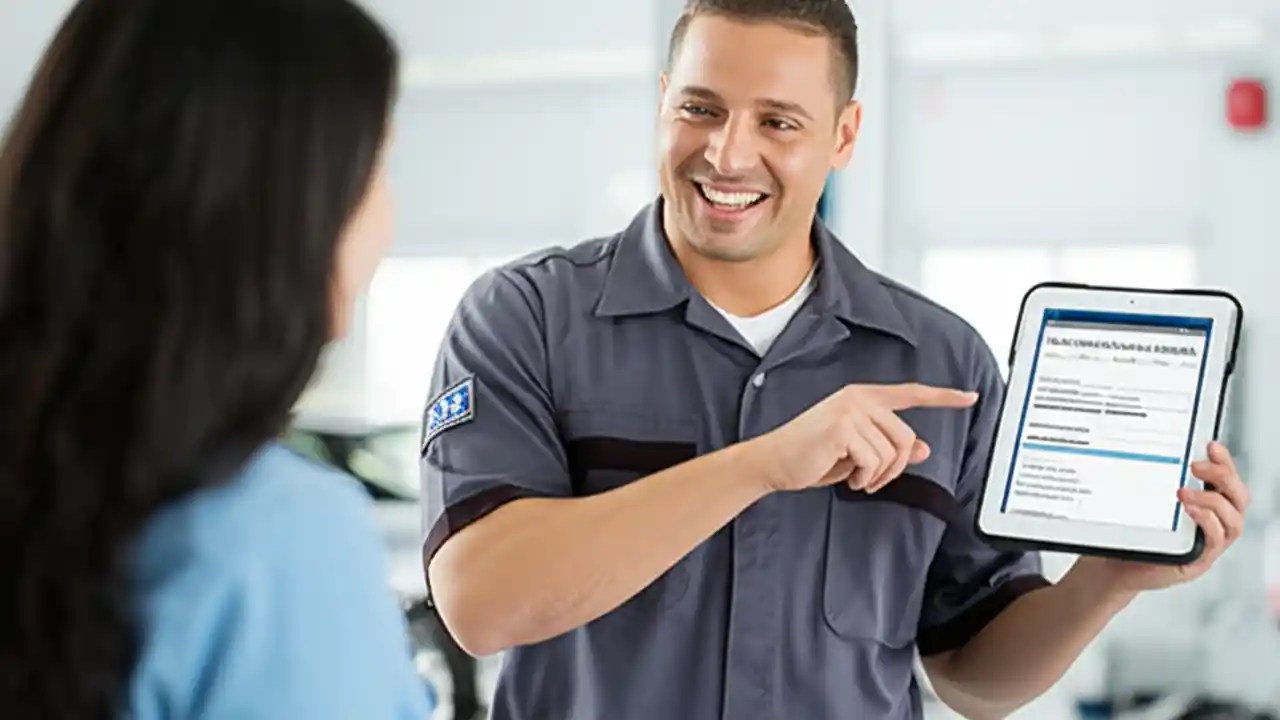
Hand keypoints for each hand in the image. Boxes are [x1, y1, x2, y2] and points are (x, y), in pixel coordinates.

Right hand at [747, 383, 977, 494]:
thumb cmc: (812, 455)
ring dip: (877, 475)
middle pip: (906, 437)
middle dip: (894, 467)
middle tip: (871, 479)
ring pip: (892, 452)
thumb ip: (889, 446)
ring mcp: (850, 411)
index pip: (911, 393)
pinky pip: (874, 461)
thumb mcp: (857, 451)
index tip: (970, 397)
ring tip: (855, 477)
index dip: (943, 396)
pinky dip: (865, 478)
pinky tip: (847, 478)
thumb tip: (922, 448)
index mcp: (864, 397)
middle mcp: (859, 398)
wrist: (774, 461)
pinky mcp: (841, 428)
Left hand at [1075, 442, 1249, 596]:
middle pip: (1239, 499)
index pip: (1229, 482)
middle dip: (1224, 477)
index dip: (1226, 463)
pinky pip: (1215, 540)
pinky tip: (1189, 511)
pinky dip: (1206, 522)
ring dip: (1212, 501)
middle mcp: (1214, 525)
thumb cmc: (1135, 533)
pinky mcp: (1198, 561)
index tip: (1211, 446)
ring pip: (1233, 520)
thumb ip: (1159, 482)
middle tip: (1197, 467)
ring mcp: (1209, 545)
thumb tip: (1155, 447)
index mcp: (1206, 507)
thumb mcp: (1148, 503)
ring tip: (1184, 492)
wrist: (1117, 566)